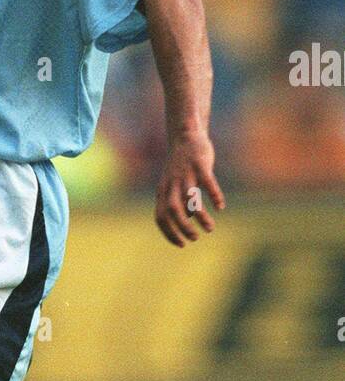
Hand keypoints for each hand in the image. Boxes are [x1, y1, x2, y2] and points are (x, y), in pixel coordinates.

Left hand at [155, 132, 224, 246]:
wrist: (184, 136)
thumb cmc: (180, 165)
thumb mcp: (172, 184)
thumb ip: (177, 200)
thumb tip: (186, 218)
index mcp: (163, 191)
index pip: (161, 217)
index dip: (169, 233)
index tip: (182, 244)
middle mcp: (172, 184)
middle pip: (173, 210)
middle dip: (183, 228)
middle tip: (195, 238)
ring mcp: (185, 174)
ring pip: (190, 199)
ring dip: (200, 217)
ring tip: (210, 228)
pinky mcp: (200, 165)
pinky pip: (207, 183)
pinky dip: (214, 196)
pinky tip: (220, 206)